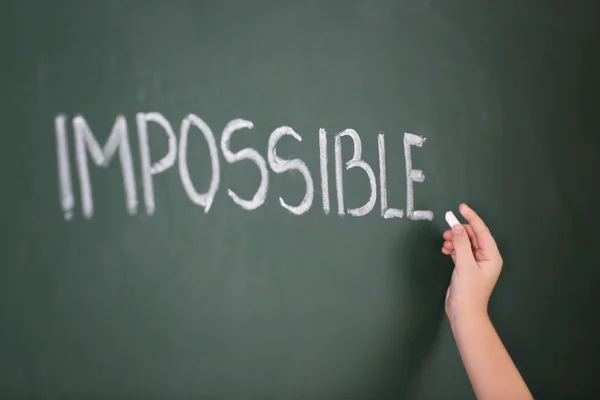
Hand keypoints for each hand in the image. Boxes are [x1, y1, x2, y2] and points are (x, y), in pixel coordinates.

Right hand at [441, 204, 502, 321]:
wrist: (464, 313)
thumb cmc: (469, 290)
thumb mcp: (465, 264)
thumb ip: (461, 244)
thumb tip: (456, 227)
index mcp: (491, 255)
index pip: (482, 231)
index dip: (471, 218)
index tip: (461, 207)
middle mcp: (485, 257)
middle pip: (472, 236)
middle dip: (459, 231)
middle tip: (445, 231)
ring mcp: (475, 263)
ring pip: (465, 243)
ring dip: (454, 240)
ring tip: (444, 244)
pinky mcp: (466, 268)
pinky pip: (460, 251)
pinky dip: (453, 248)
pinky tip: (446, 250)